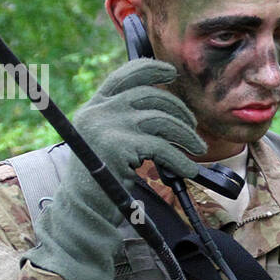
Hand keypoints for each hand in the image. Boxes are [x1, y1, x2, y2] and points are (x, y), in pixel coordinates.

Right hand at [24, 59, 205, 279]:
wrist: (83, 210)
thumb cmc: (102, 181)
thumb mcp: (110, 142)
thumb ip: (128, 122)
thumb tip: (168, 109)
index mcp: (95, 107)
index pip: (125, 75)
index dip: (151, 69)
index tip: (171, 73)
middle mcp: (98, 111)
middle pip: (151, 96)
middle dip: (179, 111)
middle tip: (194, 131)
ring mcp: (106, 126)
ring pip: (161, 119)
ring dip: (185, 134)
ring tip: (196, 150)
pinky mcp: (117, 146)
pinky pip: (161, 147)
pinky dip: (180, 158)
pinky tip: (188, 169)